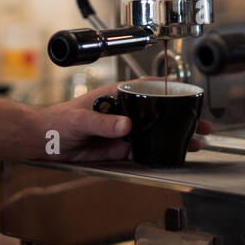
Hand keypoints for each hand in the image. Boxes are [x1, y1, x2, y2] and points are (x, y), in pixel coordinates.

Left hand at [36, 85, 213, 162]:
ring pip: (153, 133)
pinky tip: (170, 155)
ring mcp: (121, 130)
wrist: (43, 141)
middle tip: (201, 126)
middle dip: (180, 118)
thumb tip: (125, 126)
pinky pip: (141, 150)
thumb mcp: (80, 119)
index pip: (148, 89)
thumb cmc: (56, 121)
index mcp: (116, 95)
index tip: (189, 96)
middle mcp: (123, 111)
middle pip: (157, 113)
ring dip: (172, 137)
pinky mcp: (117, 148)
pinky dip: (156, 153)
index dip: (169, 91)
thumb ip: (102, 123)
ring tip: (194, 143)